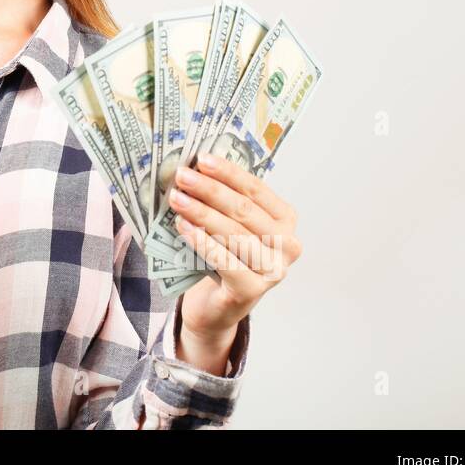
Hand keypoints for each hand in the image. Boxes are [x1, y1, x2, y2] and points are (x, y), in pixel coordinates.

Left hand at [169, 152, 301, 343]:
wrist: (218, 305)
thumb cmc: (224, 256)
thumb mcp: (229, 224)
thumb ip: (224, 200)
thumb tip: (196, 168)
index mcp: (285, 219)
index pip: (255, 189)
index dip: (228, 172)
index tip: (201, 158)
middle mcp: (287, 244)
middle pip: (243, 210)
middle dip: (209, 190)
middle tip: (182, 176)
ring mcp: (273, 270)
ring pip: (233, 233)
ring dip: (201, 212)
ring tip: (176, 198)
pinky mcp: (252, 291)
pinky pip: (225, 260)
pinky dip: (202, 241)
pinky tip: (183, 227)